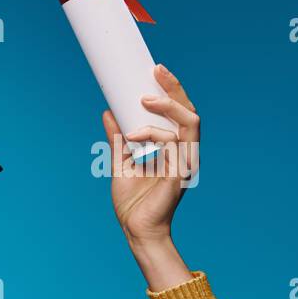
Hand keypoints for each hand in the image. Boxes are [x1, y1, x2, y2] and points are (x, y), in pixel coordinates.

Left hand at [101, 63, 198, 245]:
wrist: (134, 229)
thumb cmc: (132, 201)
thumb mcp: (120, 161)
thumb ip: (117, 138)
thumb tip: (107, 111)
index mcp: (173, 148)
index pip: (179, 112)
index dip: (171, 90)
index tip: (154, 70)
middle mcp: (184, 152)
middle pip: (190, 111)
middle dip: (175, 88)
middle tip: (156, 71)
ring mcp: (185, 162)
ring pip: (189, 123)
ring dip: (166, 108)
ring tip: (144, 100)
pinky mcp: (180, 174)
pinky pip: (175, 145)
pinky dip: (155, 136)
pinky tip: (135, 135)